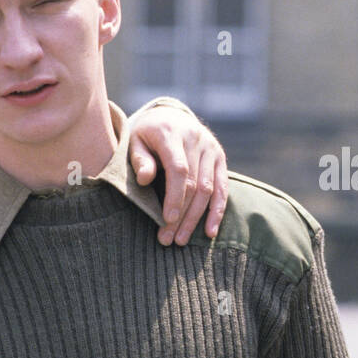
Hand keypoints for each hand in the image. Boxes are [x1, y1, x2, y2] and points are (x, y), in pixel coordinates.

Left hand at [126, 103, 227, 245]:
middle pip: (194, 183)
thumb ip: (140, 160)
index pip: (179, 169)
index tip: (167, 220)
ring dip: (196, 218)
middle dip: (182, 214)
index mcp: (172, 134)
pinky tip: (209, 232)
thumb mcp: (135, 142)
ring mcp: (211, 149)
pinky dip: (217, 211)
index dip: (175, 196)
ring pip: (208, 189)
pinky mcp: (220, 158)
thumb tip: (145, 179)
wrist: (169, 116)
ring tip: (181, 240)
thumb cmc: (146, 135)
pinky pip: (222, 188)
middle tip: (168, 239)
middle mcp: (196, 139)